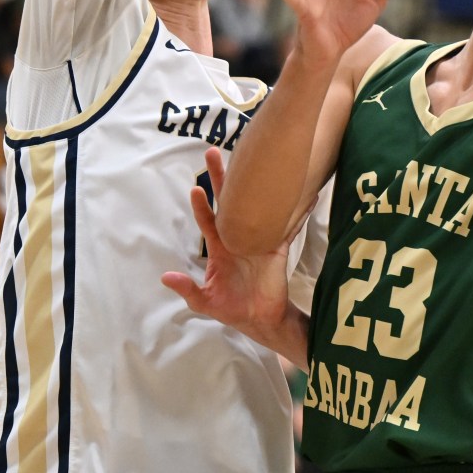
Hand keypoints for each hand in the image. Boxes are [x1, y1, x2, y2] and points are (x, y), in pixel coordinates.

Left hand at [161, 147, 295, 354]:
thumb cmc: (231, 308)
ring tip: (257, 159)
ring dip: (256, 185)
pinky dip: (298, 211)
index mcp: (219, 247)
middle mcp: (238, 237)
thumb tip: (166, 277)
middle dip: (221, 178)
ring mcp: (259, 239)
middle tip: (213, 153)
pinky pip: (288, 227)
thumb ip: (187, 289)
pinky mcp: (277, 247)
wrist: (260, 319)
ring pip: (256, 206)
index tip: (195, 188)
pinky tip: (306, 193)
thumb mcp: (205, 301)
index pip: (208, 220)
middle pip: (228, 202)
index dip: (202, 205)